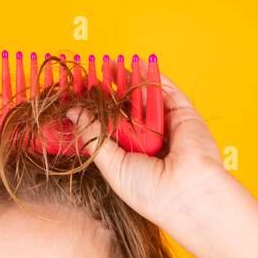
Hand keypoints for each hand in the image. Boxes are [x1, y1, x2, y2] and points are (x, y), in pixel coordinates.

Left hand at [65, 72, 232, 229]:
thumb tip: (72, 112)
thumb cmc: (148, 190)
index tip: (80, 96)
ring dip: (130, 79)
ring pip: (145, 97)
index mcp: (129, 156)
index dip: (96, 112)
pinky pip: (167, 90)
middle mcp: (148, 140)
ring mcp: (167, 126)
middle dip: (111, 93)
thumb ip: (93, 136)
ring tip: (110, 63)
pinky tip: (138, 64)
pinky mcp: (184, 114)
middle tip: (93, 75)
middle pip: (127, 110)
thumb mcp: (110, 164)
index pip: (110, 128)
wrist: (185, 193)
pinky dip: (153, 76)